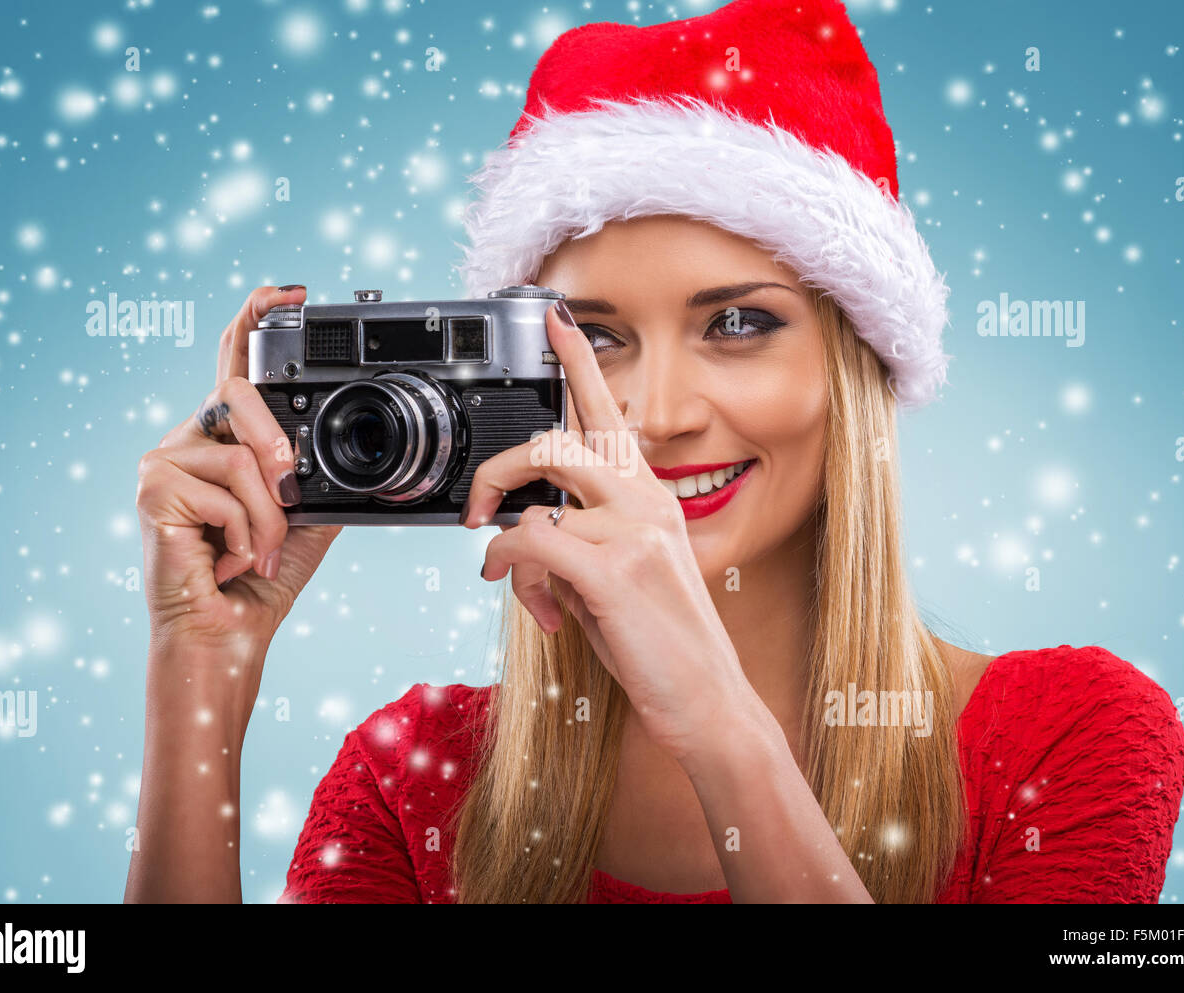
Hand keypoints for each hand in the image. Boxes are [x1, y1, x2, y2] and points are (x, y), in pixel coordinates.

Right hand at [135, 285, 341, 652]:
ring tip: (258, 553)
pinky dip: (246, 534)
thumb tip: (355, 451)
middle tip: (289, 495)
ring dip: (269, 517)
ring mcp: (164, 458)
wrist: (227, 634)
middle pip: (240, 393)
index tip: (291, 291)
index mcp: (225, 439)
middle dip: (278, 447)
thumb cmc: (260, 580)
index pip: (234, 363)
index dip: (256, 317)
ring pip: (244, 457)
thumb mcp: (307, 519)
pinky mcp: (151, 486)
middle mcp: (191, 438)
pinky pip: (226, 490)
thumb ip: (317, 476)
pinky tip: (228, 559)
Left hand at [462, 301, 756, 764]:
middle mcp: (647, 500)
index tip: (555, 316)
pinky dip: (512, 570)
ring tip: (503, 570)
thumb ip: (581, 537)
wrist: (705, 699)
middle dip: (499, 466)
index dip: (579, 360)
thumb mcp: (620, 576)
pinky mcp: (615, 569)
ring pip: (537, 492)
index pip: (610, 412)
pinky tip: (533, 604)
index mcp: (651, 495)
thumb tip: (524, 534)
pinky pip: (532, 541)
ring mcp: (634, 531)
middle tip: (478, 506)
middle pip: (557, 438)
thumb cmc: (660, 642)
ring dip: (502, 534)